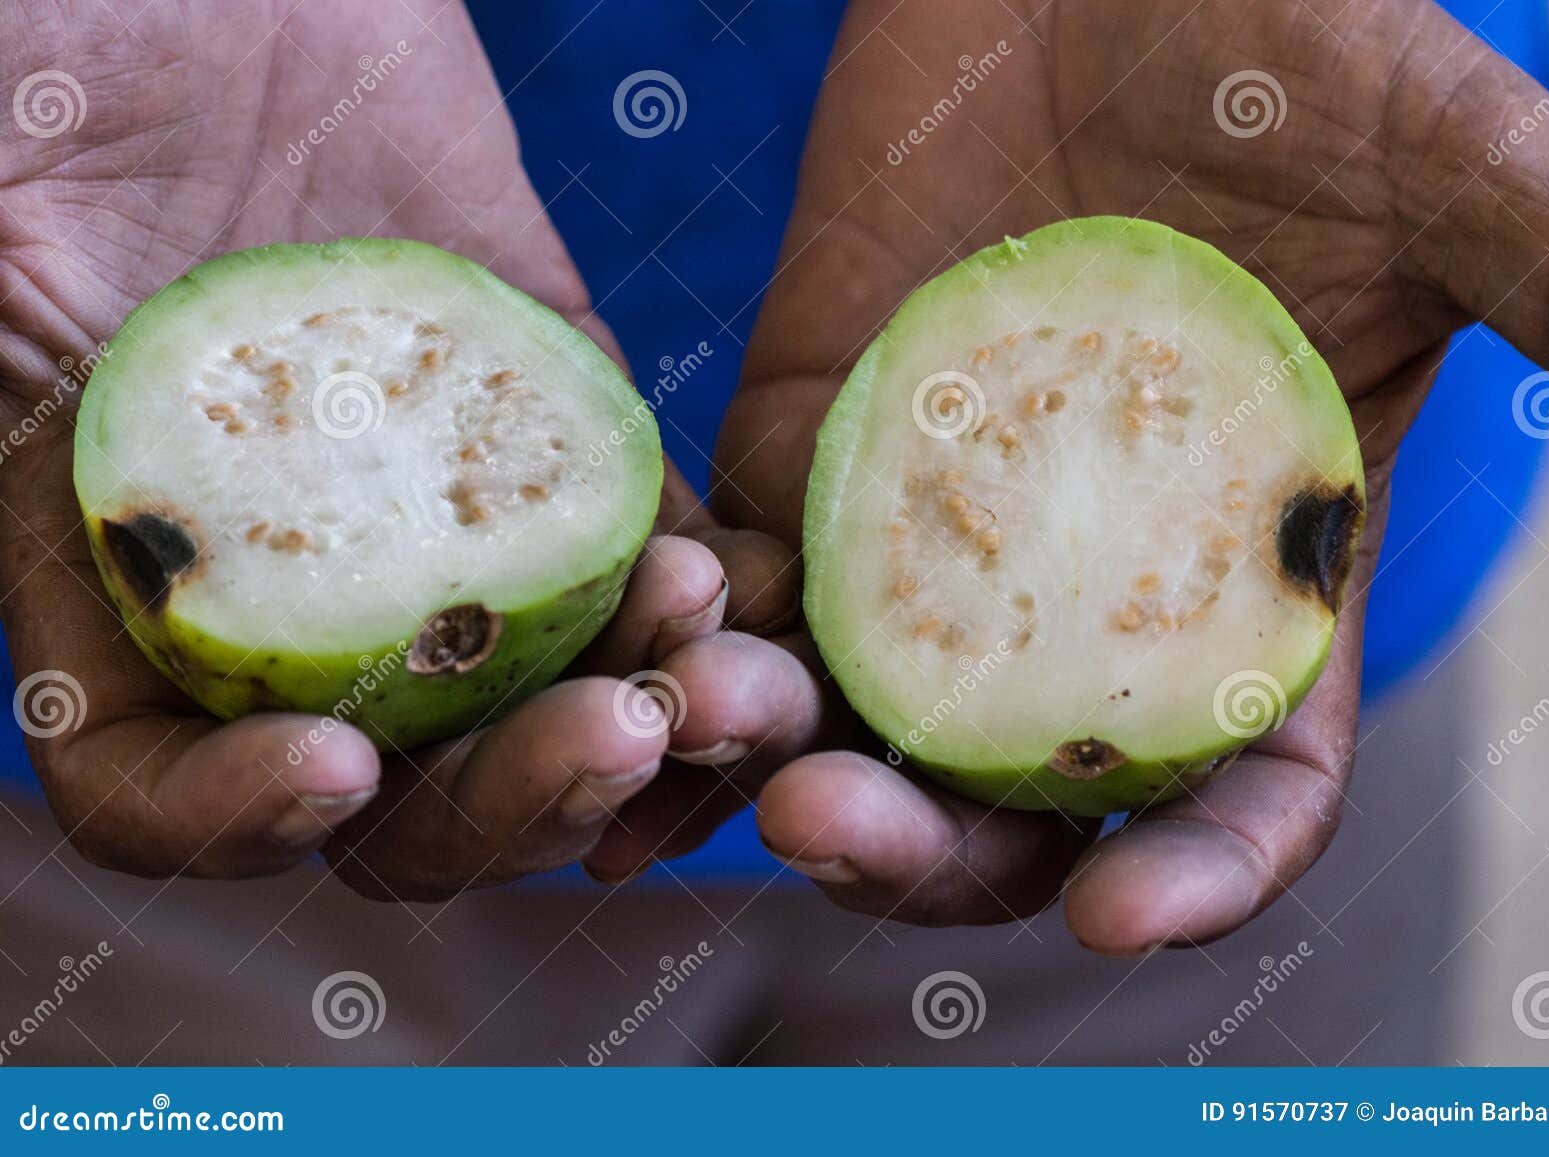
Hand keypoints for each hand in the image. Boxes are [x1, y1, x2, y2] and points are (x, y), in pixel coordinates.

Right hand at [0, 0, 794, 896]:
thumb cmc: (53, 61)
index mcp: (114, 567)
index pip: (151, 784)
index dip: (229, 822)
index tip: (329, 768)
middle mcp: (282, 571)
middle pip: (400, 783)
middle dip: (508, 799)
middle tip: (613, 737)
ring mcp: (426, 503)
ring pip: (537, 692)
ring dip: (637, 714)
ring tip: (711, 671)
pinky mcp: (540, 416)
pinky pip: (624, 540)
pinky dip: (690, 586)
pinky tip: (735, 585)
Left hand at [687, 0, 1548, 946]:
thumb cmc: (1284, 40)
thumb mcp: (1443, 164)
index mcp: (1241, 584)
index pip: (1234, 786)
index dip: (1197, 872)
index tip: (1121, 912)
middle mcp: (1078, 593)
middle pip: (1004, 795)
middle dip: (923, 850)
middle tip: (834, 830)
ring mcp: (930, 534)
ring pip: (850, 712)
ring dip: (774, 757)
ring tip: (710, 736)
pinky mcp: (806, 447)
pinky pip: (736, 581)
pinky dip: (687, 639)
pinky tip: (635, 673)